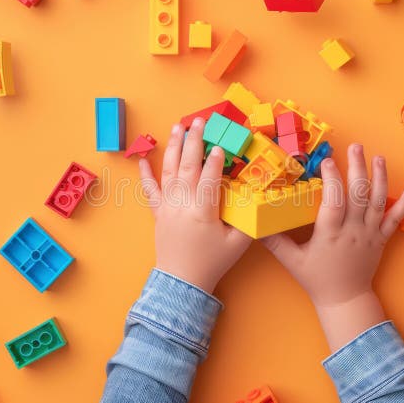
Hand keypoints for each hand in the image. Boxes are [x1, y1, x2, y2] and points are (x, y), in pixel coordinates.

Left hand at [139, 118, 252, 293]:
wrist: (182, 283)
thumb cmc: (211, 263)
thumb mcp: (237, 244)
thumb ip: (248, 221)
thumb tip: (259, 201)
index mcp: (202, 212)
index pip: (209, 179)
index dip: (215, 161)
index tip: (219, 145)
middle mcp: (182, 205)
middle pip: (188, 167)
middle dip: (194, 141)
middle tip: (199, 121)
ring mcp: (168, 207)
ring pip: (169, 171)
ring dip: (174, 147)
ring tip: (177, 127)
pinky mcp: (159, 213)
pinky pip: (150, 190)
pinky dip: (145, 174)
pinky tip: (143, 159)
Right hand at [261, 144, 403, 350]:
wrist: (345, 300)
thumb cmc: (318, 280)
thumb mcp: (292, 261)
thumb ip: (275, 241)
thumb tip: (256, 225)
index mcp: (330, 234)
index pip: (334, 201)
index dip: (332, 179)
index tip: (327, 161)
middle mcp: (353, 231)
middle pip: (359, 194)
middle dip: (358, 168)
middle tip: (355, 147)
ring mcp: (370, 234)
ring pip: (378, 201)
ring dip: (380, 178)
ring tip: (378, 158)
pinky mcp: (381, 239)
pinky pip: (396, 219)